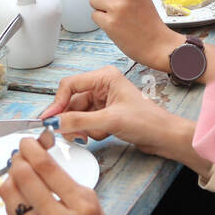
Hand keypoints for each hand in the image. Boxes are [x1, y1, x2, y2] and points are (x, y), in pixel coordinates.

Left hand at [0, 133, 133, 214]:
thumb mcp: (92, 208)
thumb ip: (65, 186)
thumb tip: (37, 162)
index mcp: (82, 205)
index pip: (45, 166)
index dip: (30, 148)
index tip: (27, 141)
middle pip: (23, 176)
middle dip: (18, 159)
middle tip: (19, 154)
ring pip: (10, 194)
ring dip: (11, 178)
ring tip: (17, 175)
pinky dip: (12, 201)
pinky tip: (19, 197)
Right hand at [43, 66, 213, 180]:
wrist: (165, 137)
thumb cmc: (147, 122)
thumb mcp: (110, 121)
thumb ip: (80, 121)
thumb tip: (55, 122)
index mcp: (104, 77)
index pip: (70, 85)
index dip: (58, 102)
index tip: (49, 120)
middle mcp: (102, 85)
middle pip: (72, 102)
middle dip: (72, 120)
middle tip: (73, 135)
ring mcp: (103, 100)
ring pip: (77, 114)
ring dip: (83, 128)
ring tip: (95, 135)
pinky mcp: (105, 114)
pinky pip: (86, 122)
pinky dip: (90, 131)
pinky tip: (103, 134)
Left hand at [90, 0, 181, 70]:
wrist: (157, 44)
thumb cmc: (149, 19)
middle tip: (121, 8)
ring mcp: (117, 7)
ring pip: (94, 0)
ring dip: (102, 8)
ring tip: (118, 16)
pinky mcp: (110, 23)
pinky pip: (94, 15)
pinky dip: (101, 21)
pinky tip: (115, 24)